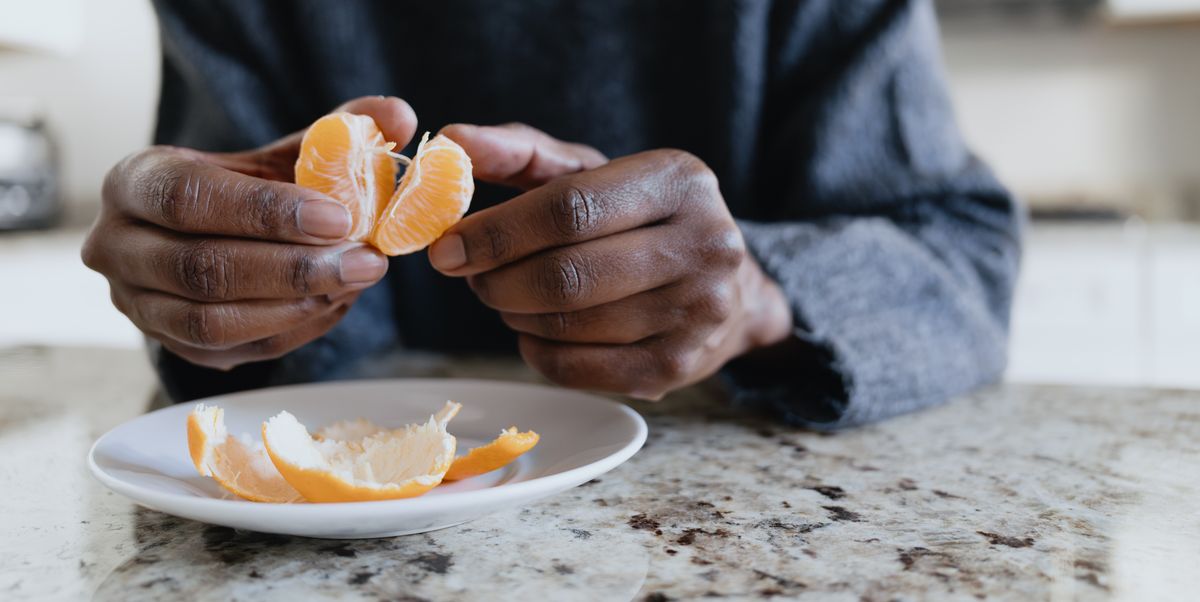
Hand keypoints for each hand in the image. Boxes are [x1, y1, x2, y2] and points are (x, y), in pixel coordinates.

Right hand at [82, 96, 416, 369]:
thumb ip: (339, 131)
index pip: (190, 198)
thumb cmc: (249, 188)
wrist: (214, 234)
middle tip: (367, 261)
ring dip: (297, 307)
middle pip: (202, 269)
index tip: (339, 217)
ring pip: (212, 322)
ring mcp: (138, 305)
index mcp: (135, 182)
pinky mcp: (171, 347)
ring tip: (357, 282)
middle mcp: (116, 246)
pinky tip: (336, 303)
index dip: (265, 211)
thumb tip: (401, 117)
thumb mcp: (284, 153)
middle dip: (294, 270)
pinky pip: (235, 351)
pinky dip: (293, 330)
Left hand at [433, 124, 792, 398]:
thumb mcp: (593, 173)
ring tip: (510, 299)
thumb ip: (522, 153)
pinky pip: (577, 369)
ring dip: (515, 316)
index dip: (496, 232)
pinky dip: (537, 353)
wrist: (730, 290)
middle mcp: (703, 243)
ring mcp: (697, 310)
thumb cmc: (641, 221)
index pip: (569, 209)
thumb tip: (452, 140)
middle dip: (498, 281)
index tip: (447, 247)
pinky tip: (536, 333)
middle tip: (474, 279)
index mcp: (678, 180)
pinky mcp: (679, 365)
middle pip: (566, 275)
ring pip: (569, 325)